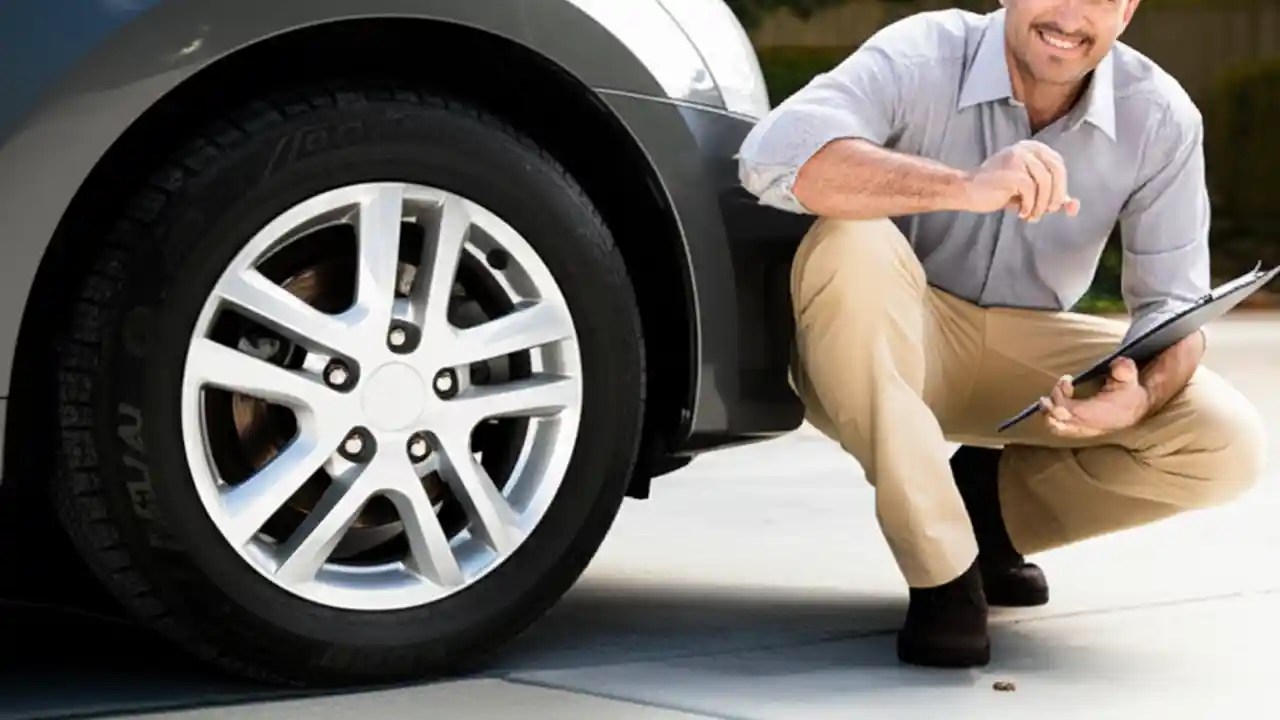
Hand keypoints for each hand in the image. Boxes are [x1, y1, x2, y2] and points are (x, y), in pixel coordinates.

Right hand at [962, 141, 1080, 221]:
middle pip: (1056, 171)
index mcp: (1033, 148)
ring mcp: (1019, 158)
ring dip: (1042, 204)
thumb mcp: (1030, 192)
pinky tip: (1021, 212)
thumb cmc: (998, 190)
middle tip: (1046, 212)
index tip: (1054, 206)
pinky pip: (1031, 190)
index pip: (1058, 166)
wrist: (967, 191)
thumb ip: (1052, 196)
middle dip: (1055, 196)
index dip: (1061, 187)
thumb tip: (1075, 206)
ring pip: (1045, 182)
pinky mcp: (1011, 171)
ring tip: (1031, 215)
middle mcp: (1027, 148)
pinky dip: (1030, 205)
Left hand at [1038, 358, 1150, 437]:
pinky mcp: (1079, 432)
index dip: (1062, 395)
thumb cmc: (1129, 392)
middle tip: (1057, 386)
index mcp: (1099, 413)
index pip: (1072, 410)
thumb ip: (1124, 369)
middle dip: (1051, 403)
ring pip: (1056, 428)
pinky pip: (1059, 430)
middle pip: (1059, 421)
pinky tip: (1052, 405)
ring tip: (1048, 398)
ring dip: (1048, 412)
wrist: (1135, 409)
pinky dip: (1051, 418)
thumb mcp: (1129, 377)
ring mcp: (1083, 431)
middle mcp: (1089, 425)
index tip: (1066, 379)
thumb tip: (1118, 365)